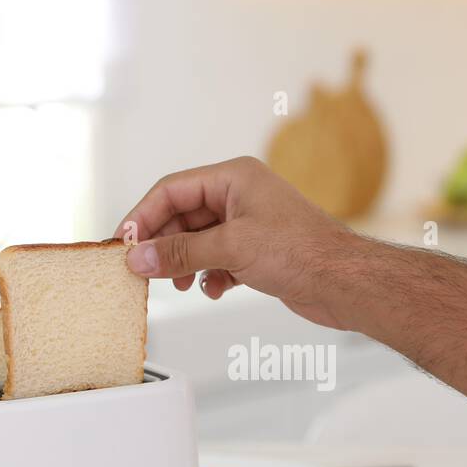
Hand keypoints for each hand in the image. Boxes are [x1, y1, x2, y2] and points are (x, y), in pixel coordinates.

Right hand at [114, 156, 360, 328]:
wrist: (345, 281)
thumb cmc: (303, 252)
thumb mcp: (231, 248)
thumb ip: (181, 252)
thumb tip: (139, 257)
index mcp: (234, 177)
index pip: (172, 190)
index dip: (143, 216)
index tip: (122, 243)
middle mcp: (240, 196)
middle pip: (182, 216)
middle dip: (163, 244)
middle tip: (143, 270)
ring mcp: (249, 224)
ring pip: (199, 241)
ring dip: (185, 263)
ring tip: (179, 284)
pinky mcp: (257, 253)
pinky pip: (218, 260)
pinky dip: (209, 276)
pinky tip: (213, 290)